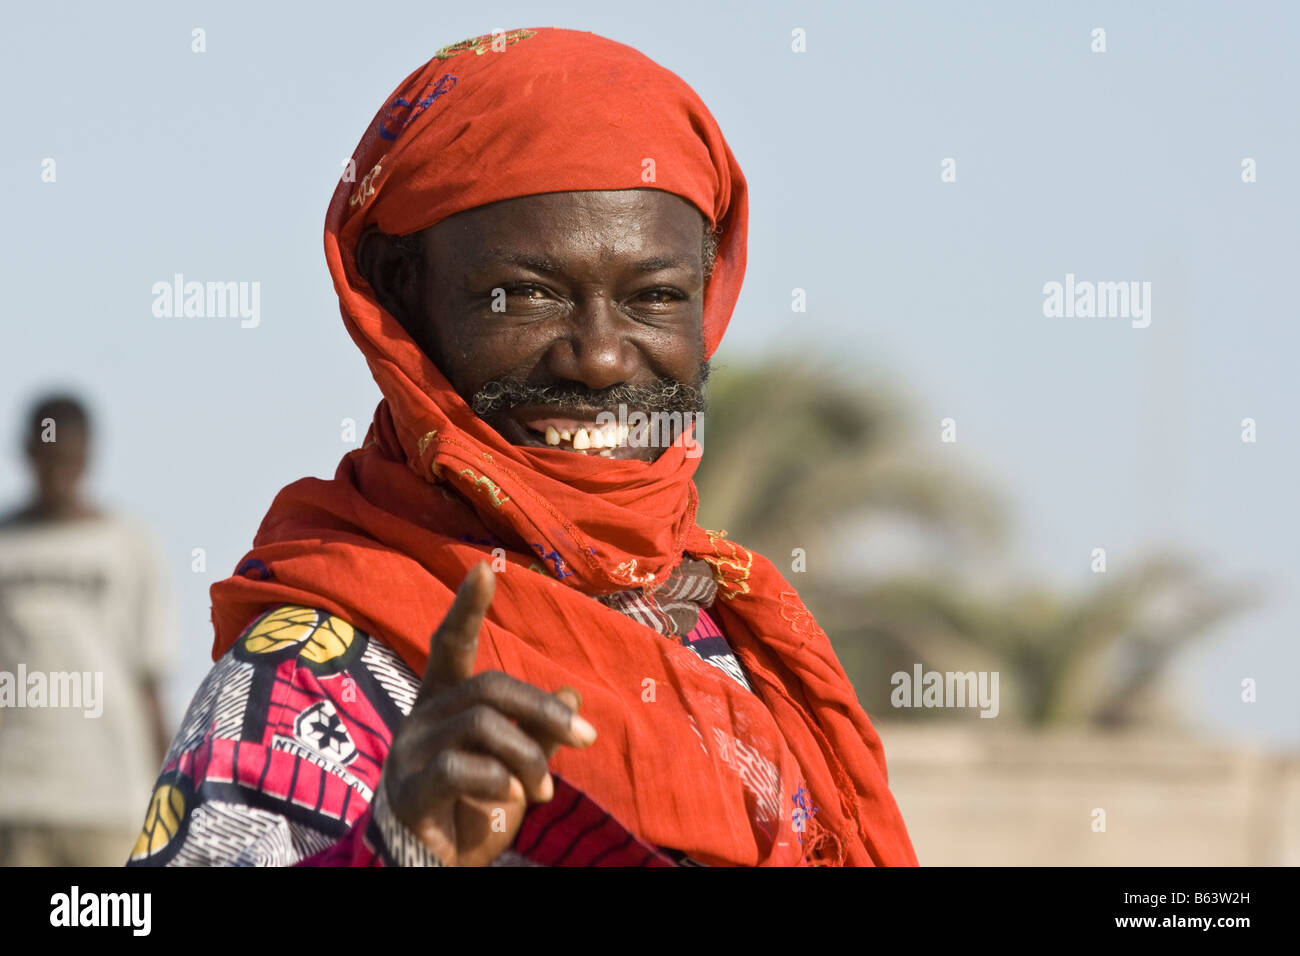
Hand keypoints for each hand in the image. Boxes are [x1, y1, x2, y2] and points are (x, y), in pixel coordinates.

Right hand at [383, 562, 596, 865]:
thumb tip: (572, 694)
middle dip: (543, 709)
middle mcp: (422, 719)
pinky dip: (497, 780)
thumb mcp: (516, 770)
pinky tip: (510, 799)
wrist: (434, 871)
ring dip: (527, 755)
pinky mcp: (408, 791)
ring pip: (481, 724)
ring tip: (543, 789)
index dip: (465, 609)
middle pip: (488, 687)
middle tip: (585, 738)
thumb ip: (537, 733)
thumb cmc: (471, 814)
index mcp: (443, 705)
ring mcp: (411, 753)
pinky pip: (460, 767)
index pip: (450, 647)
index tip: (483, 569)